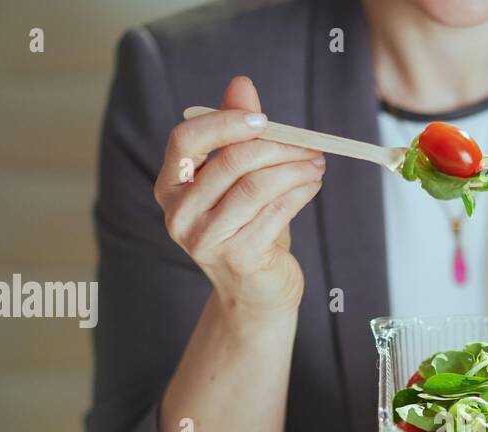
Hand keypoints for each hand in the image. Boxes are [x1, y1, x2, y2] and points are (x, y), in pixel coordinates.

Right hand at [153, 76, 325, 317]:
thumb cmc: (247, 228)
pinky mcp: (237, 257)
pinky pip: (276, 211)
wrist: (256, 291)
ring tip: (316, 163)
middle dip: (279, 147)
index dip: (225, 123)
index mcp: (171, 186)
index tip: (264, 120)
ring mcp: (205, 239)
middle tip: (310, 145)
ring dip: (295, 168)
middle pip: (231, 161)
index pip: (186, 140)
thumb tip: (241, 84)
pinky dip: (300, 192)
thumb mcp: (238, 179)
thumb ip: (236, 132)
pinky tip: (313, 185)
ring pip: (257, 186)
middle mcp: (179, 214)